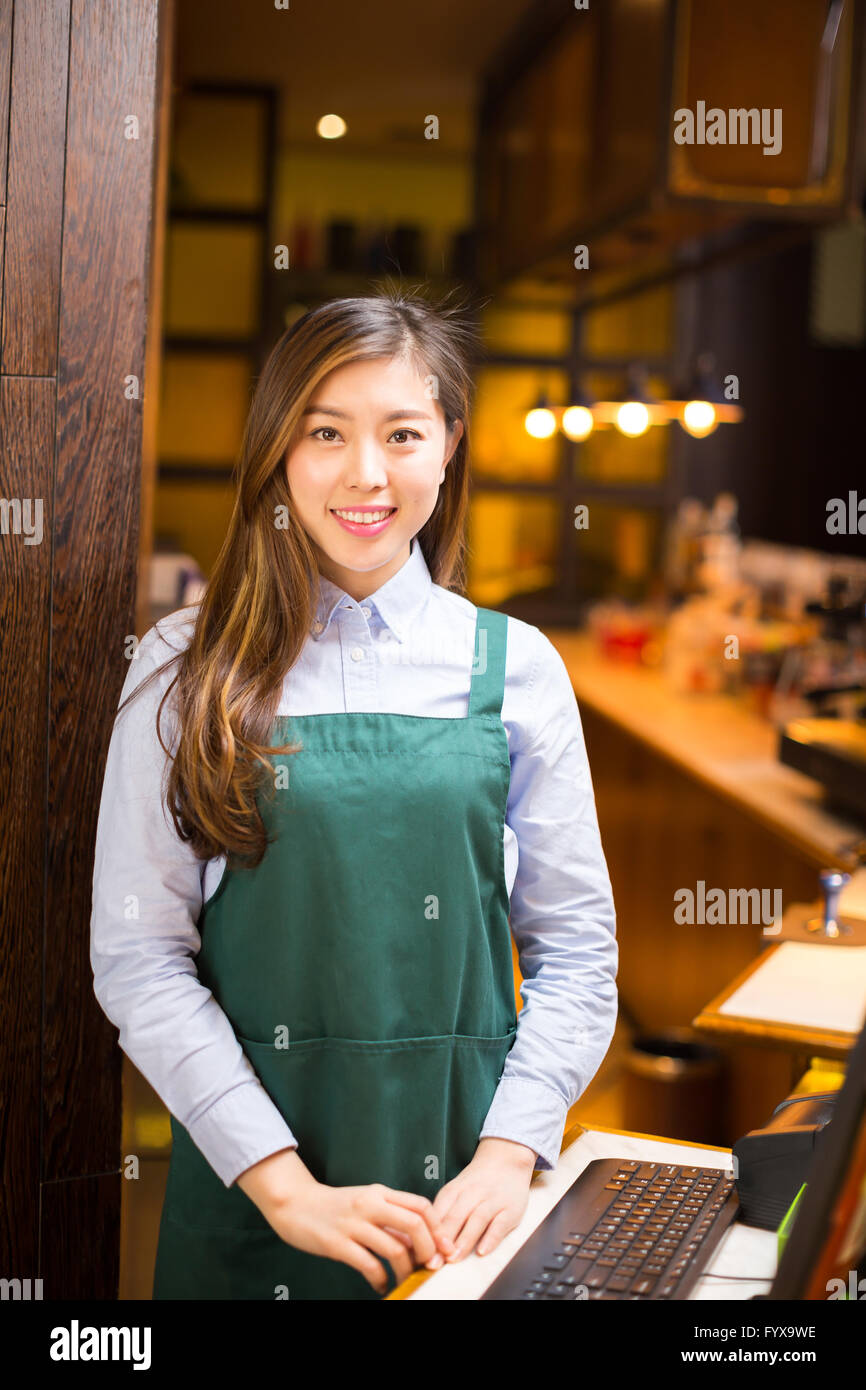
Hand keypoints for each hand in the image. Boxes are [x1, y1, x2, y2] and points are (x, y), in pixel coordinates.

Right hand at [265, 1172, 456, 1293]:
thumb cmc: (335, 1206)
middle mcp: (370, 1205)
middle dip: (428, 1250)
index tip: (444, 1247)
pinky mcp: (338, 1244)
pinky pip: (370, 1266)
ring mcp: (354, 1224)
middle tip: (428, 1267)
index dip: (438, 1228)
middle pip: (415, 1225)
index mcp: (380, 1192)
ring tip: (405, 1281)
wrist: (295, 1204)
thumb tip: (419, 1241)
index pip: (421, 1205)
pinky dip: (381, 1280)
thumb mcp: (365, 1202)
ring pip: (395, 1249)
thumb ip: (389, 1217)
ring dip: (405, 1271)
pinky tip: (381, 1286)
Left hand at [431, 1137, 535, 1260]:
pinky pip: (500, 1224)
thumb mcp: (455, 1192)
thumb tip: (424, 1242)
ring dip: (464, 1240)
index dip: (429, 1234)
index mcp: (454, 1190)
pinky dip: (491, 1238)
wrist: (506, 1161)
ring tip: (454, 1259)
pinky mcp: (511, 1208)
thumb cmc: (476, 1184)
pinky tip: (482, 1251)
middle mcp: (473, 1192)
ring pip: (477, 1219)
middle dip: (444, 1241)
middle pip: (455, 1216)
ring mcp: (493, 1200)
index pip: (438, 1212)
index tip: (421, 1253)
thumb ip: (442, 1214)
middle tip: (434, 1262)